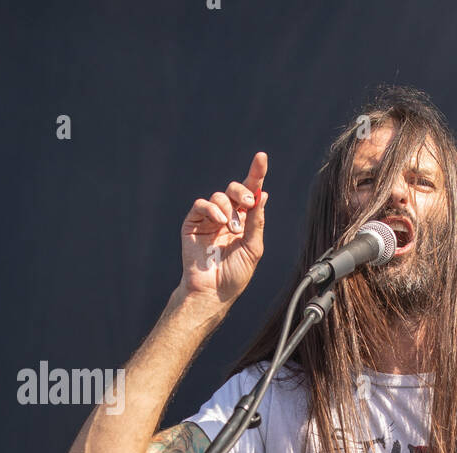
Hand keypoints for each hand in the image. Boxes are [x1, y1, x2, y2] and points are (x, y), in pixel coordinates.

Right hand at [178, 151, 267, 305]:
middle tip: (248, 204)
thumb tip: (263, 195)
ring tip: (231, 228)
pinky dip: (211, 209)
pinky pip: (201, 205)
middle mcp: (228, 216)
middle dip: (243, 192)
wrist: (213, 291)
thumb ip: (256, 221)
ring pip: (219, 195)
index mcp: (245, 221)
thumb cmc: (235, 274)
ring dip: (228, 209)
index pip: (251, 193)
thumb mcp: (253, 248)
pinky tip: (218, 221)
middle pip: (235, 189)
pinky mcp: (193, 222)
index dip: (256, 174)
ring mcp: (209, 218)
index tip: (261, 157)